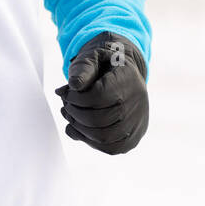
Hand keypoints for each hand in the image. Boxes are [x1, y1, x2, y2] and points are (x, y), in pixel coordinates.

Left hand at [55, 32, 147, 154]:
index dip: (75, 98)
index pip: (98, 96)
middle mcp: (138, 101)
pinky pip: (111, 148)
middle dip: (75, 114)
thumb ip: (83, 68)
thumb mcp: (93, 57)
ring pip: (104, 137)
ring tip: (71, 118)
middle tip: (66, 107)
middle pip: (99, 119)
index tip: (66, 93)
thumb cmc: (104, 65)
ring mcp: (138, 121)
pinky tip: (80, 130)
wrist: (124, 74)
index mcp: (128, 77)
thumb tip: (73, 85)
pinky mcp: (134, 137)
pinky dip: (91, 142)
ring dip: (80, 130)